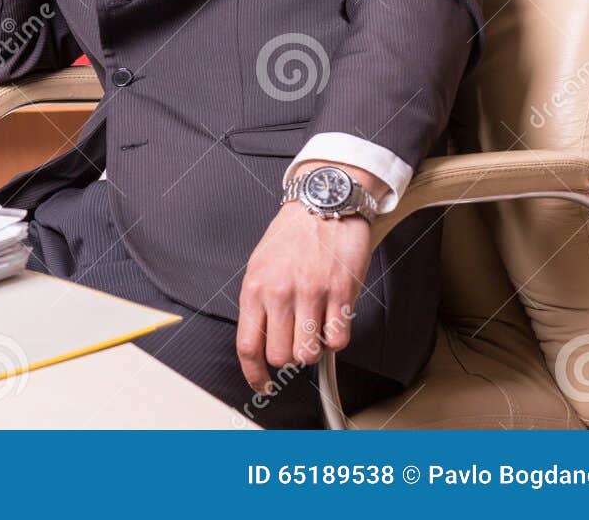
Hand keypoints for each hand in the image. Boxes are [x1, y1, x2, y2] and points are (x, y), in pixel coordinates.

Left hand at [235, 199, 372, 393]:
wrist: (323, 202)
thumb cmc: (292, 235)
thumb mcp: (260, 266)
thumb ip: (260, 304)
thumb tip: (262, 342)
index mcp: (254, 287)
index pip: (247, 345)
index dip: (253, 374)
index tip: (261, 384)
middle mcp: (279, 292)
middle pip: (280, 356)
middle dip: (289, 356)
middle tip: (297, 339)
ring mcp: (311, 292)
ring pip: (309, 353)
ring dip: (314, 349)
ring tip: (316, 326)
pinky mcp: (341, 291)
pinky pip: (338, 338)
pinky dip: (337, 337)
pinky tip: (334, 317)